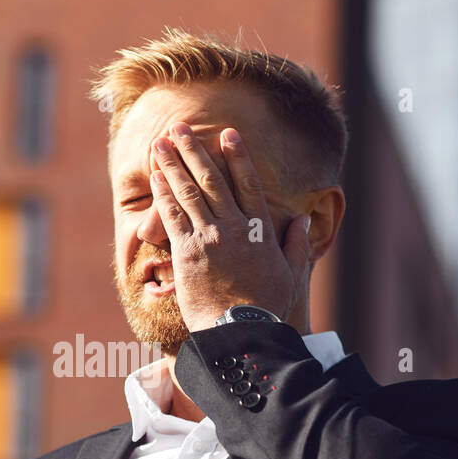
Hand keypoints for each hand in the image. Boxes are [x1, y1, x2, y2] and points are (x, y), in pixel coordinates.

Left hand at [149, 123, 311, 330]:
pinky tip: (155, 175)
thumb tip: (302, 220)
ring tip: (160, 142)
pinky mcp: (187, 252)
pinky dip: (163, 193)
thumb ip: (296, 245)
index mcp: (259, 231)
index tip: (228, 134)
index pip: (248, 184)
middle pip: (212, 180)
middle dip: (194, 151)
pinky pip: (172, 216)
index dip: (237, 156)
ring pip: (189, 192)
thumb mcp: (291, 275)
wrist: (239, 331)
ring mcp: (209, 237)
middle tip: (180, 128)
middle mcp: (233, 227)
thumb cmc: (266, 309)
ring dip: (173, 164)